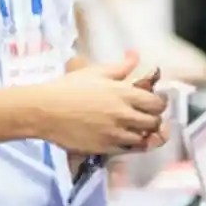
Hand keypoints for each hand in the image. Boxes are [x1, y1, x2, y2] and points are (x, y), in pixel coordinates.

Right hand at [34, 54, 167, 154]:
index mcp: (124, 94)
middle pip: (154, 122)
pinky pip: (128, 150)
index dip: (159, 103)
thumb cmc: (69, 87)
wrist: (45, 111)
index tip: (155, 101)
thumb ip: (121, 66)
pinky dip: (132, 145)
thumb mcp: (96, 72)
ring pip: (143, 139)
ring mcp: (115, 134)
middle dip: (154, 118)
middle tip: (147, 115)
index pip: (157, 103)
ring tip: (136, 128)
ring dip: (144, 133)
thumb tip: (136, 55)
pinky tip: (125, 138)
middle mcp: (123, 115)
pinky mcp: (105, 148)